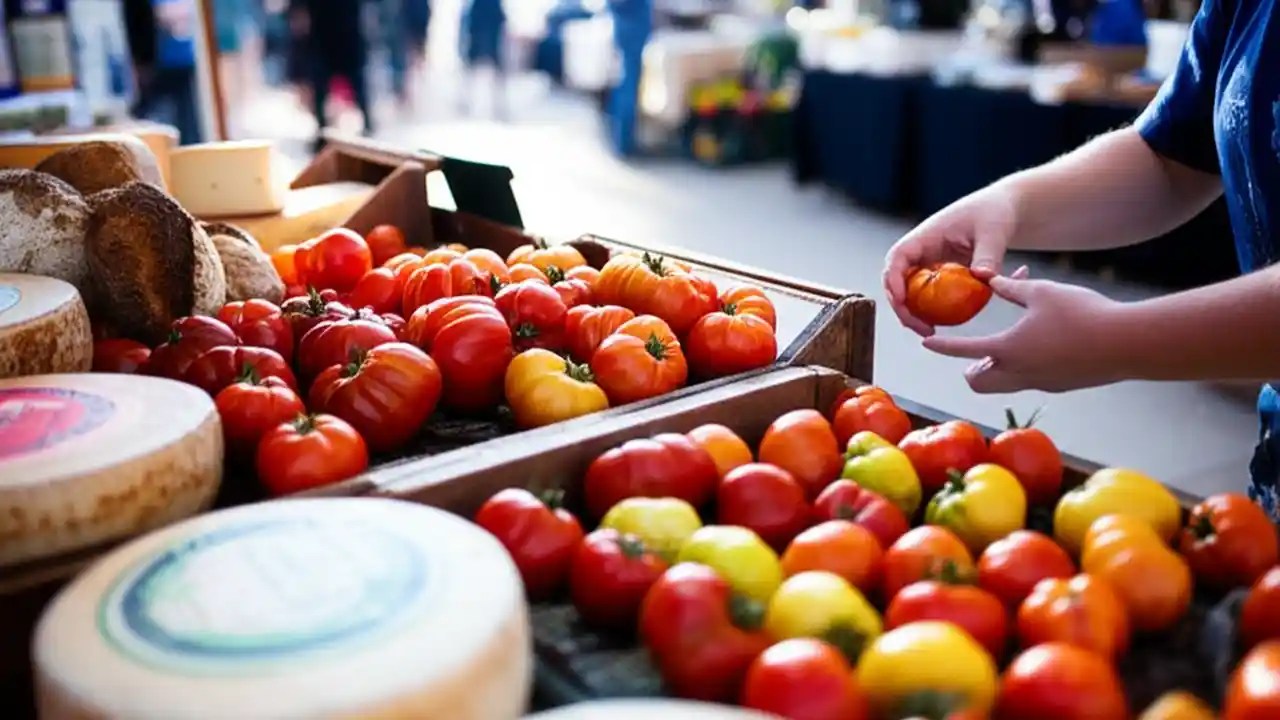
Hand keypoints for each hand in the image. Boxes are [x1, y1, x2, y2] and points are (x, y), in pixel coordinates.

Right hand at [883, 186, 1017, 335]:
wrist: (1002, 209)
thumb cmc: (995, 213)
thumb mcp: (993, 231)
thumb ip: (989, 254)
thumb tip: (984, 276)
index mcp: (926, 235)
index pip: (898, 256)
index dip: (893, 278)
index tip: (901, 300)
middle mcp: (922, 250)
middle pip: (896, 278)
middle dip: (900, 305)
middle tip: (919, 327)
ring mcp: (929, 263)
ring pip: (908, 290)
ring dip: (912, 312)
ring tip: (928, 331)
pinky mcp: (939, 274)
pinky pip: (926, 294)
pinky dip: (928, 310)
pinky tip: (940, 324)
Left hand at [922, 275, 1127, 393]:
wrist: (1127, 343)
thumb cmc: (1082, 312)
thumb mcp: (1041, 291)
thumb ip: (1010, 288)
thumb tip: (989, 280)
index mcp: (1007, 349)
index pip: (962, 350)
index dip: (941, 345)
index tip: (926, 342)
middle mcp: (1019, 373)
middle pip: (977, 383)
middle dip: (969, 370)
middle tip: (974, 353)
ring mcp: (1040, 383)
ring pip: (1004, 386)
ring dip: (996, 371)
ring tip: (1004, 349)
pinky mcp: (1059, 386)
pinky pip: (1029, 381)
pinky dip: (1023, 368)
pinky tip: (1042, 347)